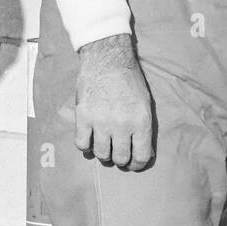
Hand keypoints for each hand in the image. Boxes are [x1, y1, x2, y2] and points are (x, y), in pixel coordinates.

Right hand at [75, 34, 153, 169]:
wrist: (108, 60)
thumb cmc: (129, 81)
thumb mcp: (145, 104)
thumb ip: (143, 128)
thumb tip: (143, 153)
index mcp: (141, 121)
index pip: (141, 157)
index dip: (138, 164)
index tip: (134, 163)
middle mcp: (122, 125)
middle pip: (120, 159)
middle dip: (120, 160)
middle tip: (118, 155)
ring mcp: (101, 122)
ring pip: (101, 154)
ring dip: (103, 153)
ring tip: (104, 145)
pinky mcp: (83, 117)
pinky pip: (81, 144)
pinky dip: (85, 146)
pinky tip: (90, 139)